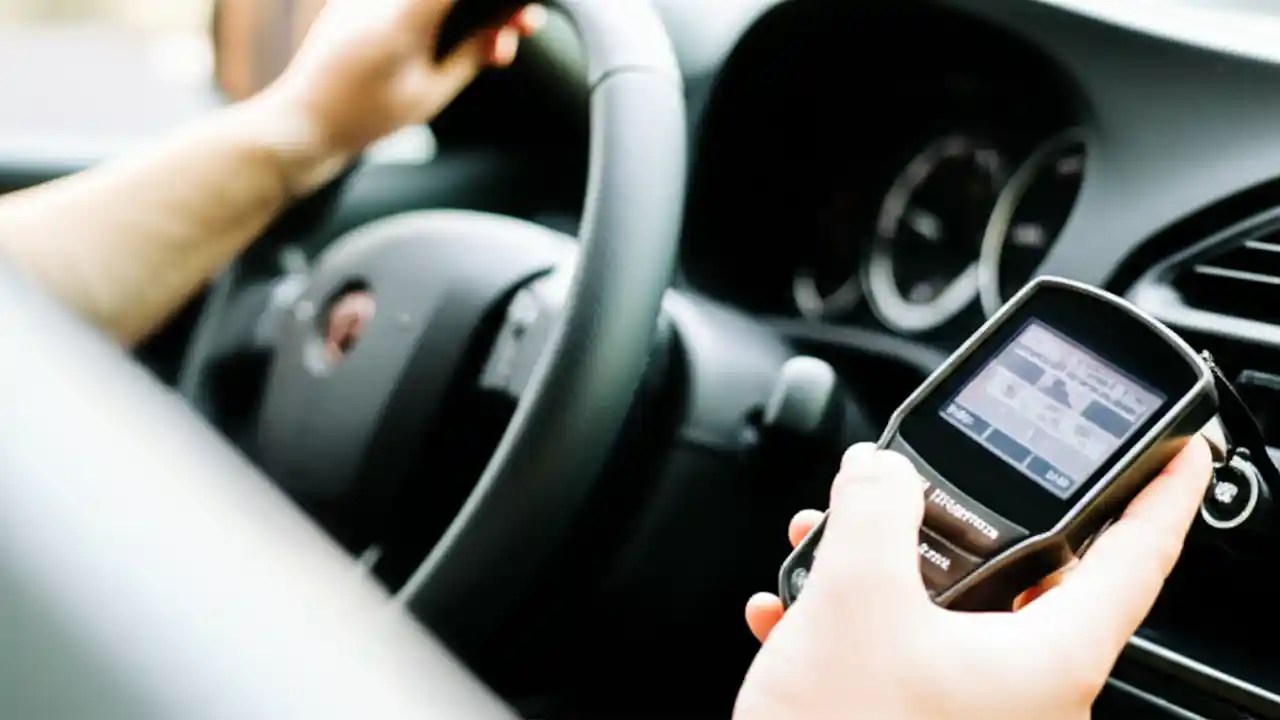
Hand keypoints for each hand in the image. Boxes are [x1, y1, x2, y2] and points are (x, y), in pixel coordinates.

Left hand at [255, 0, 544, 194]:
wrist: (303, 121)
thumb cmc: (366, 114)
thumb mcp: (431, 91)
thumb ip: (471, 53)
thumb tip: (505, 29)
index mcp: (404, 17)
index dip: (500, 0)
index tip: (521, 12)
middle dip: (495, 4)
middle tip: (523, 26)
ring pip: (433, 1)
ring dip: (465, 11)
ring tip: (492, 45)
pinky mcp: (357, 0)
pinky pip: (410, 3)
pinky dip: (438, 13)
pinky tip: (454, 40)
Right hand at [735, 438, 1212, 719]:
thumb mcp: (855, 599)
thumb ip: (876, 508)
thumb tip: (881, 471)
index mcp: (1048, 659)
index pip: (1137, 559)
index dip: (1164, 494)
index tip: (1184, 451)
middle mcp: (1025, 689)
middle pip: (1015, 571)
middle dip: (943, 517)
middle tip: (911, 483)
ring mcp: (973, 709)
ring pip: (943, 606)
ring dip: (879, 566)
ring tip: (825, 546)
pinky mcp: (922, 718)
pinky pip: (901, 648)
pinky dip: (853, 619)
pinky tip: (797, 611)